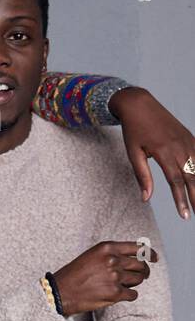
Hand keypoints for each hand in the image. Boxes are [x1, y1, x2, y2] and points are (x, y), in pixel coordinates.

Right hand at [52, 239, 153, 315]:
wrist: (58, 292)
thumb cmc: (72, 275)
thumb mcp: (91, 256)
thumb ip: (110, 254)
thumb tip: (132, 258)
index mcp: (107, 248)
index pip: (138, 248)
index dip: (149, 254)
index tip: (153, 259)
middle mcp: (113, 260)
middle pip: (140, 265)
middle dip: (143, 271)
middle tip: (140, 276)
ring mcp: (115, 277)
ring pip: (138, 280)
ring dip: (133, 284)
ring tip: (122, 287)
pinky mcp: (114, 293)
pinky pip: (133, 294)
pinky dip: (129, 296)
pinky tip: (119, 296)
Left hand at [111, 86, 194, 219]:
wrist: (140, 105)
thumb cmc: (134, 130)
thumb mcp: (133, 154)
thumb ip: (142, 176)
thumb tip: (146, 198)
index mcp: (165, 152)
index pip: (176, 182)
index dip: (181, 200)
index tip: (185, 215)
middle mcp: (180, 146)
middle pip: (191, 176)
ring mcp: (187, 140)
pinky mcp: (190, 136)